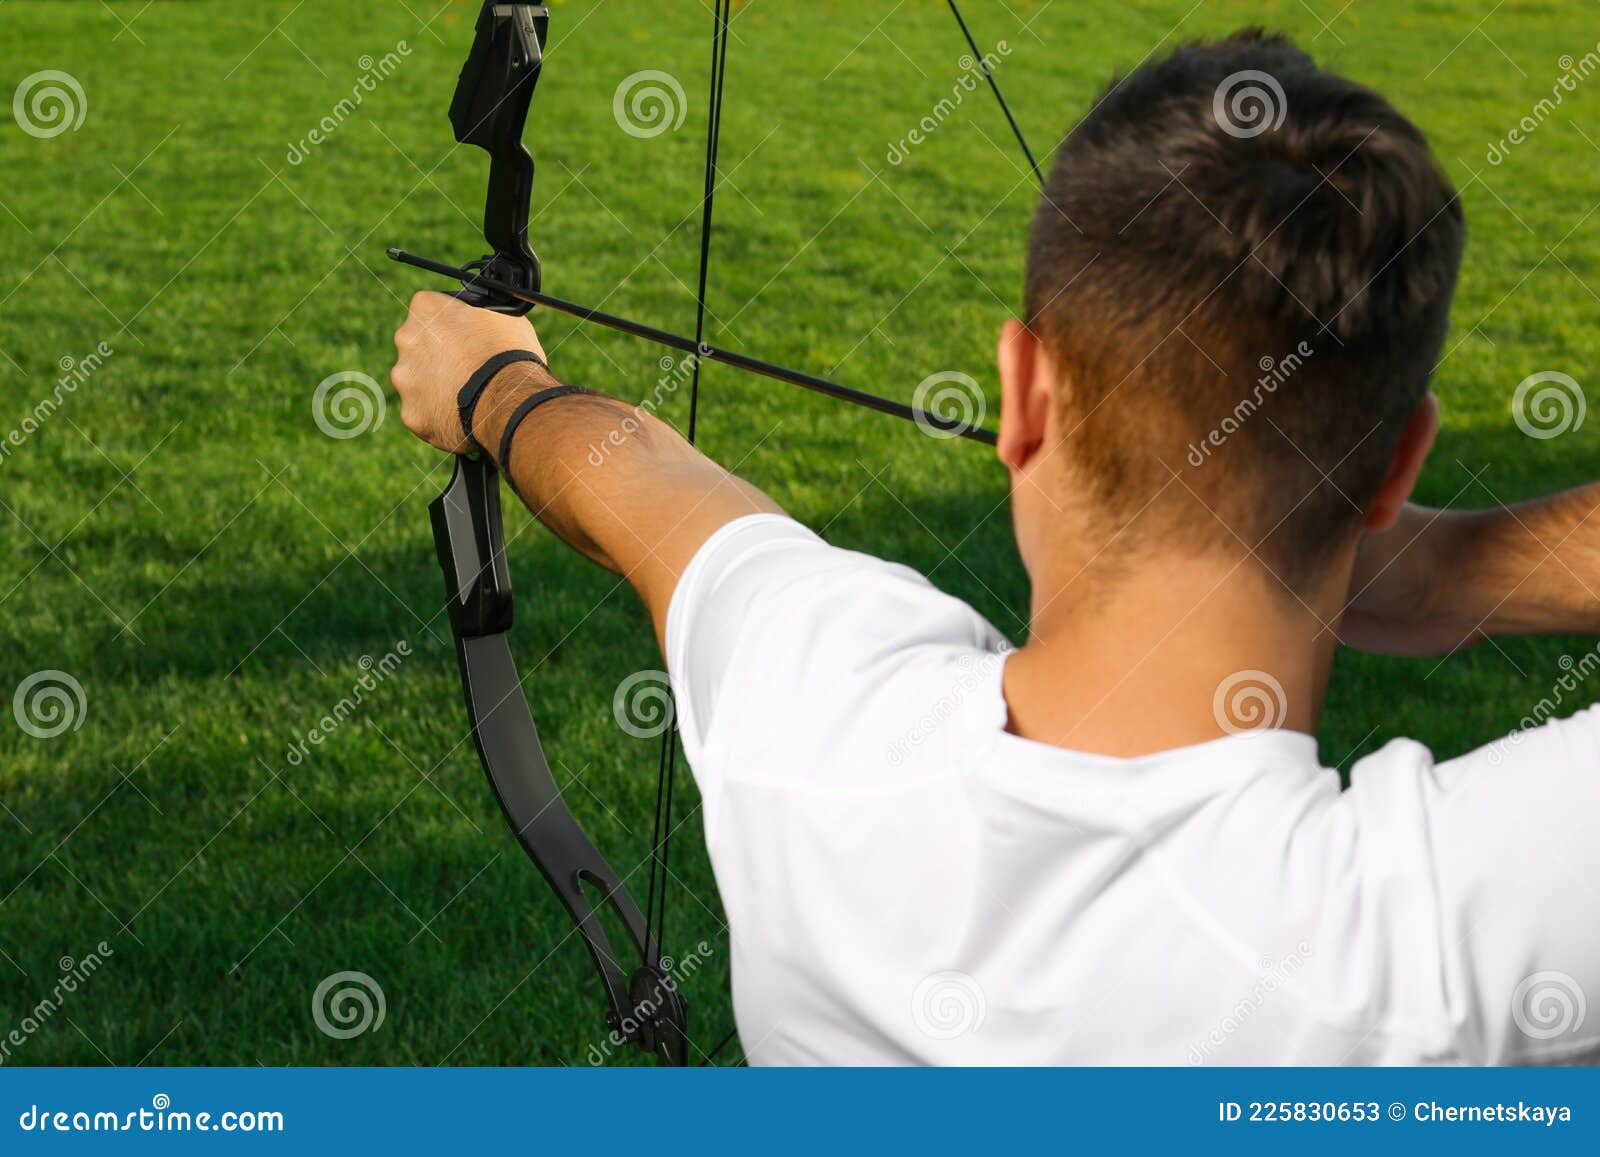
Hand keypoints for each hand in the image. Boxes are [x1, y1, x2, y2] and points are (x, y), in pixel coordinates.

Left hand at [390, 292, 546, 451]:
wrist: (510, 402)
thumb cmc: (510, 355)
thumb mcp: (502, 315)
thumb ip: (476, 312)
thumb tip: (478, 317)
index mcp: (426, 308)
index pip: (431, 310)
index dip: (450, 325)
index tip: (465, 337)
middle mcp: (406, 340)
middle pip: (418, 346)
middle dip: (437, 356)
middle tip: (466, 369)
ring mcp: (405, 379)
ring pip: (417, 381)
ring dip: (435, 387)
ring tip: (468, 397)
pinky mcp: (411, 413)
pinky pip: (423, 413)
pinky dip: (438, 416)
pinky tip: (462, 417)